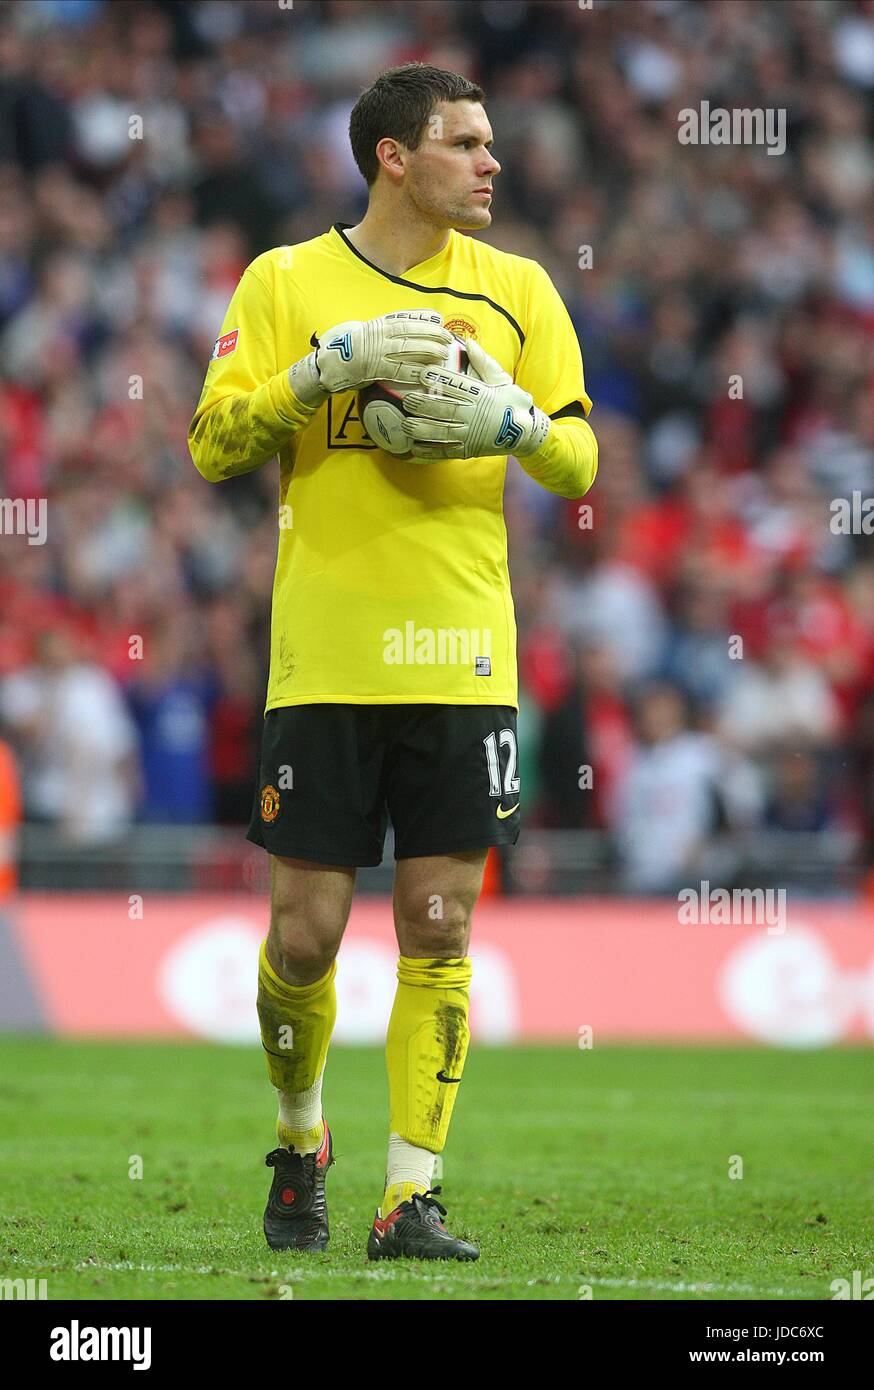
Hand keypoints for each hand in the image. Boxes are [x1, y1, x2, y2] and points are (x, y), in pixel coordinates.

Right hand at [289, 310, 453, 404]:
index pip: (405, 318)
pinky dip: (414, 371)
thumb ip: (381, 331)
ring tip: (444, 353)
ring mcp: (377, 352)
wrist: (327, 364)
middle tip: (448, 337)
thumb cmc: (346, 350)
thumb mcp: (363, 332)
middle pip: (411, 331)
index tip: (439, 318)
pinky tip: (427, 373)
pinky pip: (399, 370)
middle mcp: (379, 335)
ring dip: (428, 350)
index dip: (424, 318)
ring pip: (408, 348)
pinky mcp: (375, 369)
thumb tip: (399, 330)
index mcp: (377, 325)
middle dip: (432, 333)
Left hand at [400, 337, 550, 460]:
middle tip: (408, 400)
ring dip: (423, 429)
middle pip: (446, 410)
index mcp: (482, 396)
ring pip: (443, 433)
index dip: (440, 380)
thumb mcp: (502, 379)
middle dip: (426, 405)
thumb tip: (469, 342)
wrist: (525, 433)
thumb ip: (484, 362)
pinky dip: (430, 451)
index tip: (424, 373)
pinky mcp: (467, 451)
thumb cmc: (511, 402)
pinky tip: (415, 447)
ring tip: (406, 424)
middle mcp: (474, 416)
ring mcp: (470, 435)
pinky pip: (446, 452)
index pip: (458, 386)